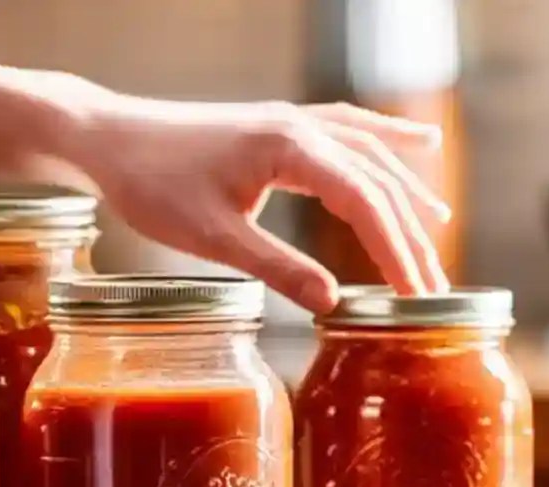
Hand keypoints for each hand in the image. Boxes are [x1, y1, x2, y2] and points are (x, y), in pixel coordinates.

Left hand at [64, 96, 451, 312]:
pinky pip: (348, 130)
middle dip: (408, 234)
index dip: (397, 251)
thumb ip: (276, 268)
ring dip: (405, 190)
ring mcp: (290, 121)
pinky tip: (416, 143)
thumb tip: (333, 303)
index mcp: (290, 149)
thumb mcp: (213, 238)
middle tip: (433, 285)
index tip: (419, 296)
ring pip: (367, 153)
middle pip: (376, 180)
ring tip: (439, 224)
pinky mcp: (276, 127)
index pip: (366, 203)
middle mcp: (300, 126)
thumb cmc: (152, 185)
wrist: (108, 138)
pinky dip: (385, 141)